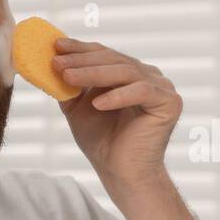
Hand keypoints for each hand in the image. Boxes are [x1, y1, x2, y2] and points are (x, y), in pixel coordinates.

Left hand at [52, 37, 182, 192]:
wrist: (121, 173)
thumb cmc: (103, 142)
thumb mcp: (78, 107)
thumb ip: (69, 84)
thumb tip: (49, 60)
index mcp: (131, 74)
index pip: (105, 54)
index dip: (80, 48)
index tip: (56, 46)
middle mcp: (149, 77)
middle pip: (114, 60)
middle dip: (83, 60)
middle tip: (58, 62)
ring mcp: (162, 88)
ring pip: (126, 72)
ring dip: (94, 73)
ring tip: (68, 78)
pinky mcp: (170, 103)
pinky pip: (142, 91)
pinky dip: (118, 96)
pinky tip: (97, 104)